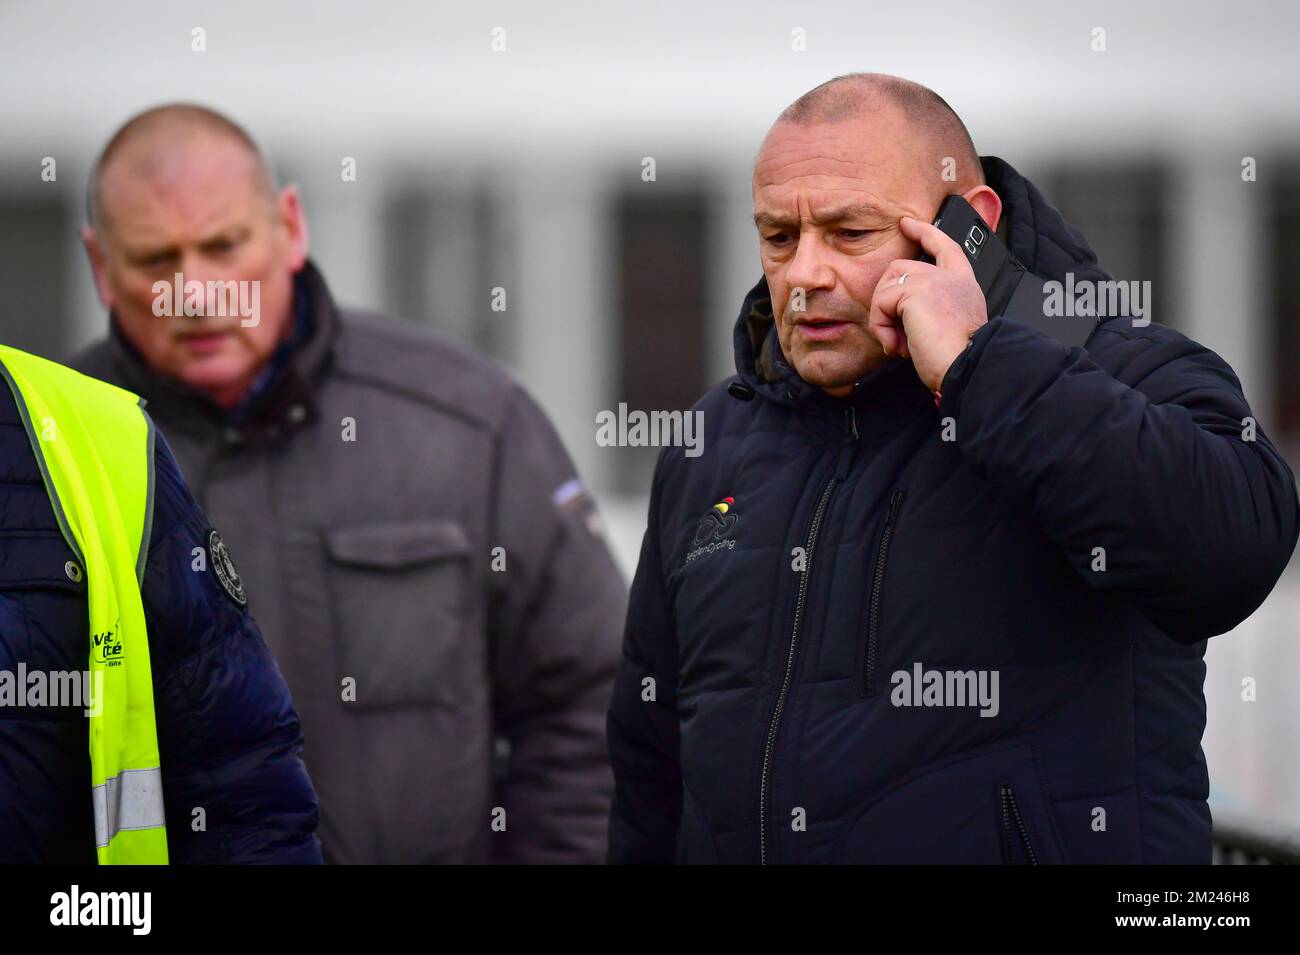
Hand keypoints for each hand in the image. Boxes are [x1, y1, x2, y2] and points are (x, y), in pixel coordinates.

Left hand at [867, 215, 988, 392]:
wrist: (968, 368)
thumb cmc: (958, 359)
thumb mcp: (948, 327)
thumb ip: (929, 310)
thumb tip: (899, 313)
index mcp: (964, 284)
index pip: (945, 246)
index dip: (925, 232)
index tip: (906, 224)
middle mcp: (952, 277)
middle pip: (900, 268)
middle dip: (887, 300)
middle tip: (898, 336)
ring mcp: (934, 280)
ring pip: (886, 286)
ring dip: (883, 319)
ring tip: (900, 344)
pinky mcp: (915, 290)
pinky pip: (880, 303)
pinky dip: (881, 327)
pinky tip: (897, 346)